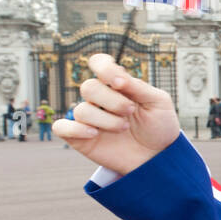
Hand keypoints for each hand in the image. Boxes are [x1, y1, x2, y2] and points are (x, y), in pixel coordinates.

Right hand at [53, 52, 180, 175]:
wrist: (159, 156)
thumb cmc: (160, 126)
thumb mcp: (158, 102)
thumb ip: (138, 86)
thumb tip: (116, 77)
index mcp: (117, 85)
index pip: (99, 63)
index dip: (104, 68)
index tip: (120, 84)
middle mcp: (100, 98)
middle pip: (88, 87)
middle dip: (111, 100)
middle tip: (130, 111)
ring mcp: (89, 118)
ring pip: (81, 110)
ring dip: (105, 120)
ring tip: (123, 128)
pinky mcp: (79, 137)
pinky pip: (61, 127)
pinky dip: (75, 129)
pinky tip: (94, 134)